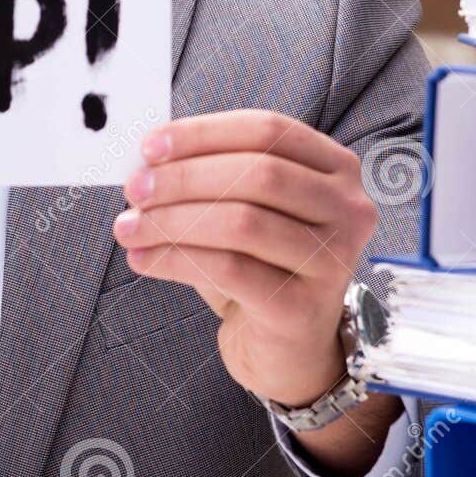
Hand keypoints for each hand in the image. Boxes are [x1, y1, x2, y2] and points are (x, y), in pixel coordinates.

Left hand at [110, 110, 397, 476]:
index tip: (150, 147)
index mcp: (333, 167)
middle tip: (135, 189)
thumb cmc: (259, 264)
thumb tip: (148, 160)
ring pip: (242, 222)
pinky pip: (229, 270)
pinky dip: (176, 260)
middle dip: (184, 177)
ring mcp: (332, 260)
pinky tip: (143, 259)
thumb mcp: (244, 207)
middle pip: (259, 173)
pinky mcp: (303, 307)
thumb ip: (211, 173)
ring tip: (129, 228)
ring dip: (173, 221)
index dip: (203, 134)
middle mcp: (347, 209)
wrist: (286, 346)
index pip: (267, 130)